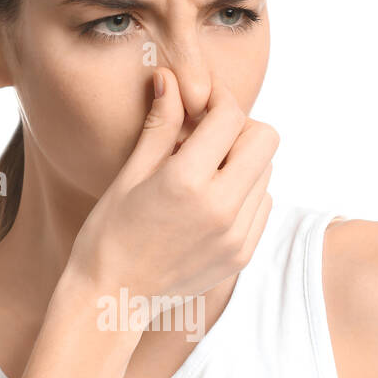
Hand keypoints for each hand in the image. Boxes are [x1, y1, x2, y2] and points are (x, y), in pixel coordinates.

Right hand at [67, 67, 276, 308]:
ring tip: (204, 173)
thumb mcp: (130, 174)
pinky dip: (245, 194)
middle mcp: (221, 208)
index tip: (200, 103)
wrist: (113, 299)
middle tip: (206, 137)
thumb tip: (169, 79)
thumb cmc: (110, 235)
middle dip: (238, 129)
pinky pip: (263, 206)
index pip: (230, 117)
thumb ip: (161, 125)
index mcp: (187, 182)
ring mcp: (237, 236)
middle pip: (265, 139)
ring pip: (267, 172)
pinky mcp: (242, 255)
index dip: (217, 100)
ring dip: (242, 162)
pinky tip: (211, 201)